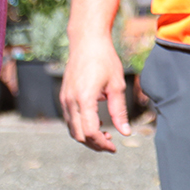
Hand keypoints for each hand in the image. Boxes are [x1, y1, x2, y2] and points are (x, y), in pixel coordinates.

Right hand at [60, 35, 131, 154]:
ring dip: (87, 137)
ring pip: (72, 129)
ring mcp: (64, 99)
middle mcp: (70, 101)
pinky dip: (81, 127)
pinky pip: (70, 120)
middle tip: (111, 145)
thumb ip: (119, 111)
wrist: (87, 42)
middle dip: (95, 144)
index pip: (90, 132)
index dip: (102, 144)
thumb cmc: (105, 60)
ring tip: (105, 135)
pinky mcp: (63, 97)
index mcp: (85, 99)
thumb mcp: (117, 85)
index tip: (114, 147)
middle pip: (79, 135)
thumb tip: (126, 132)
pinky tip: (96, 123)